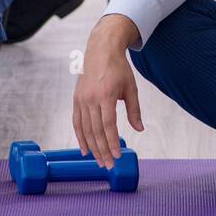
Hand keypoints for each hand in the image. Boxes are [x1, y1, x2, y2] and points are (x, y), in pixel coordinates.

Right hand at [73, 15, 144, 169]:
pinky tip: (85, 149)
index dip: (112, 142)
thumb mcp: (131, 88)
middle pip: (95, 131)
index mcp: (106, 95)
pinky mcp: (76, 99)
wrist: (100, 50)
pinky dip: (80, 137)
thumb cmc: (118, 68)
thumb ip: (134, 110)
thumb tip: (140, 129)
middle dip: (103, 150)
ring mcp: (81, 99)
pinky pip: (77, 122)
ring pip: (85, 129)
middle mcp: (91, 98)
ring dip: (92, 147)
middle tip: (109, 165)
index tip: (117, 155)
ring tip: (99, 161)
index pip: (108, 125)